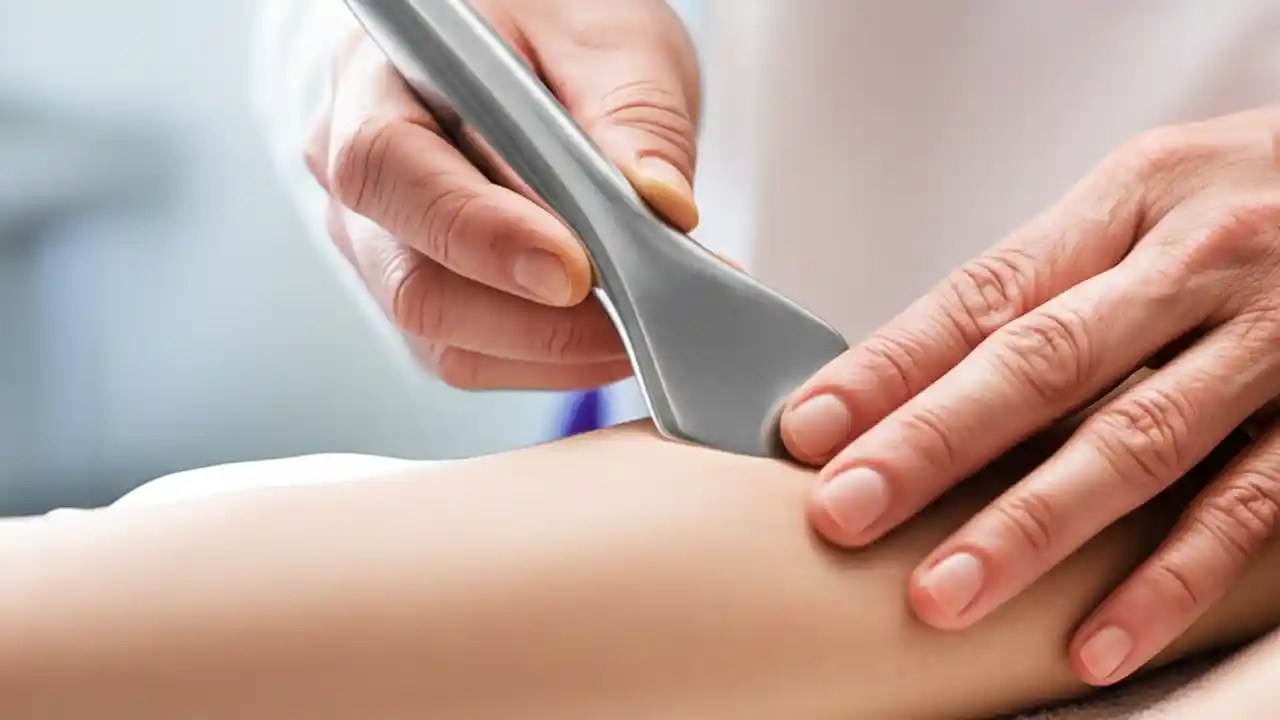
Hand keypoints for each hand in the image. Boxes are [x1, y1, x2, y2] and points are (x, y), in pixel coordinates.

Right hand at [307, 0, 700, 388]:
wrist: (527, 54)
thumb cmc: (551, 27)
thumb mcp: (609, 40)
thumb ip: (634, 116)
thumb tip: (661, 208)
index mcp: (374, 81)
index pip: (392, 169)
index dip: (480, 234)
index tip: (573, 271)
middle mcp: (358, 180)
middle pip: (414, 283)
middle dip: (536, 319)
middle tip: (641, 311)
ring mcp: (380, 249)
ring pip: (445, 338)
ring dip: (553, 349)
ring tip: (643, 319)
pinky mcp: (425, 295)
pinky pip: (474, 356)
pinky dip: (549, 359)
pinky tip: (609, 329)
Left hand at [780, 108, 1279, 684]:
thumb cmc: (1257, 200)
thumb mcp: (1154, 201)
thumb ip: (1054, 281)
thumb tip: (915, 379)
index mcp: (1129, 200)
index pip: (984, 293)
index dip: (891, 365)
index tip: (809, 428)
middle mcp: (1194, 263)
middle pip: (1041, 362)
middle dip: (931, 444)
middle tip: (845, 512)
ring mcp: (1270, 342)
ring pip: (1135, 442)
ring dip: (1030, 527)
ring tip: (944, 593)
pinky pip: (1244, 509)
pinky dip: (1166, 581)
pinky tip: (1094, 640)